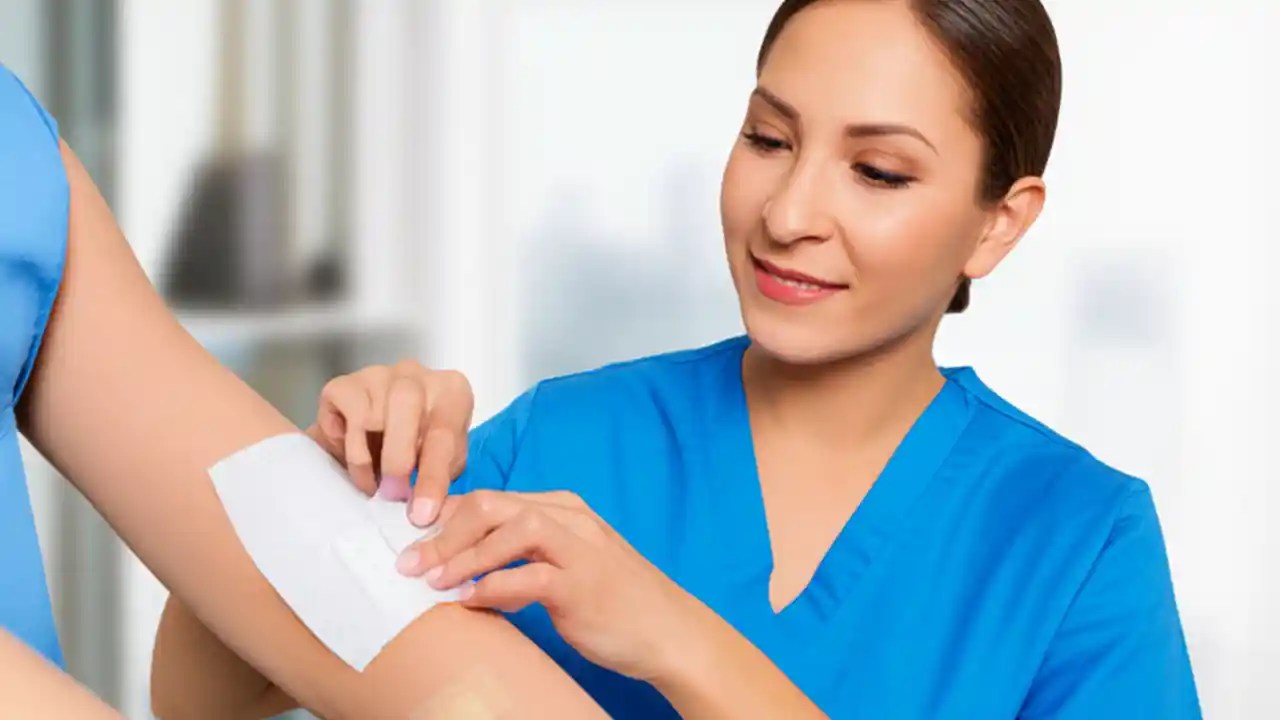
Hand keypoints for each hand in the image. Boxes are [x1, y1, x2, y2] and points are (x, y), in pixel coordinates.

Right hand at [305, 360, 473, 526]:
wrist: (386, 430)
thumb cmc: (423, 444)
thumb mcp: (443, 461)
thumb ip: (439, 478)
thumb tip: (424, 511)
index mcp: (451, 391)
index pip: (443, 433)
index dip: (431, 479)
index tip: (421, 513)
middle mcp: (415, 374)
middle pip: (405, 407)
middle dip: (396, 459)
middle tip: (390, 495)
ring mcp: (377, 374)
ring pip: (368, 415)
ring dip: (366, 460)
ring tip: (371, 484)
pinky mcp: (344, 384)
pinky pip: (339, 416)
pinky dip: (342, 444)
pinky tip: (351, 456)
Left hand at [395, 490, 710, 681]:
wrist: (669, 631)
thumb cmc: (613, 600)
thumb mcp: (566, 563)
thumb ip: (523, 554)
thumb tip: (462, 561)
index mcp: (563, 508)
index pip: (491, 497)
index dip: (445, 515)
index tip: (412, 539)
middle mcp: (570, 519)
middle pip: (493, 504)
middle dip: (443, 531)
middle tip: (409, 562)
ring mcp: (580, 549)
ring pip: (510, 530)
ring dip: (464, 555)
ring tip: (433, 580)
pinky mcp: (582, 585)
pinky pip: (528, 576)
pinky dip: (493, 586)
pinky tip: (470, 602)